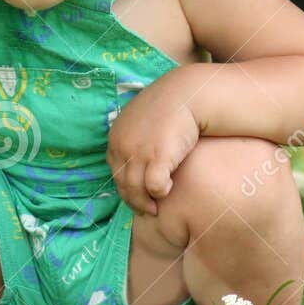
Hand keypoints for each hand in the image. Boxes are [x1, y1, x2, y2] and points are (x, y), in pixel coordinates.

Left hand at [106, 75, 200, 217]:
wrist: (188, 94)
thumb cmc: (169, 106)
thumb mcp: (141, 119)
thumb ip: (133, 136)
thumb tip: (133, 157)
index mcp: (115, 137)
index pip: (115, 171)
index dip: (124, 187)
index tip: (135, 195)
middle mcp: (123, 146)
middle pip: (123, 184)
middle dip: (133, 200)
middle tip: (146, 210)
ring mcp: (139, 152)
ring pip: (136, 190)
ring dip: (146, 203)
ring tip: (156, 208)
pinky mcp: (158, 158)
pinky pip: (155, 187)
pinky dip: (161, 192)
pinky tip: (169, 189)